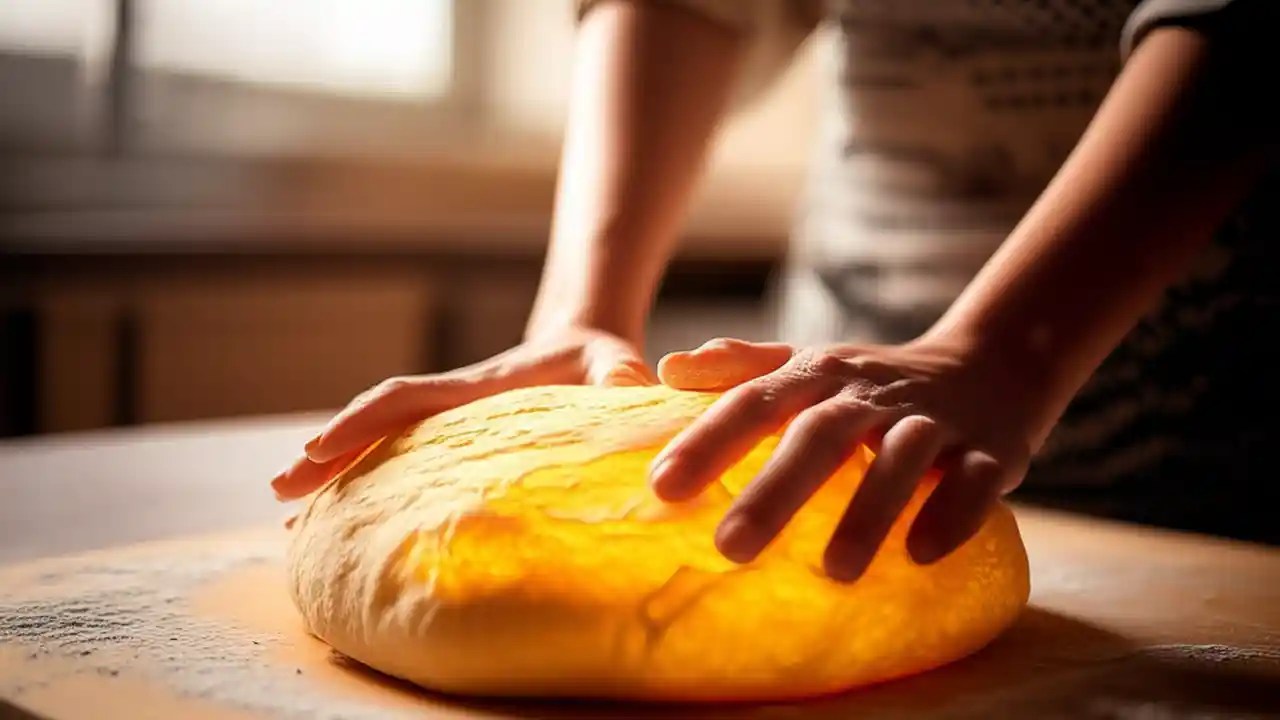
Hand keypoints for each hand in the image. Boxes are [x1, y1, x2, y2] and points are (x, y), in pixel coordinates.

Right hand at [271, 327, 652, 500]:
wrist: (585, 341)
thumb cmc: (600, 357)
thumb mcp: (614, 365)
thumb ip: (621, 379)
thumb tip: (631, 390)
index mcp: (478, 388)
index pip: (406, 399)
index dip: (363, 422)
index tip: (319, 448)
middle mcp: (452, 404)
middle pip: (374, 424)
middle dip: (326, 454)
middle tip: (278, 493)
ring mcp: (448, 423)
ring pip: (379, 445)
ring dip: (334, 473)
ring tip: (288, 515)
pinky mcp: (453, 440)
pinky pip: (399, 459)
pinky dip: (364, 484)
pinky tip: (342, 520)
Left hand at [651, 336, 1047, 582]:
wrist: (990, 365)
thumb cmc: (873, 383)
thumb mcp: (809, 364)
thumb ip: (741, 370)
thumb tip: (668, 370)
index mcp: (817, 376)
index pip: (754, 402)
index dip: (708, 442)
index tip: (661, 487)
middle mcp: (870, 395)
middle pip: (820, 436)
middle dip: (776, 491)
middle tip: (729, 548)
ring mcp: (932, 423)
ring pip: (900, 460)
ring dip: (868, 513)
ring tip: (833, 573)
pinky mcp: (988, 452)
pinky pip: (973, 482)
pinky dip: (950, 514)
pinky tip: (921, 555)